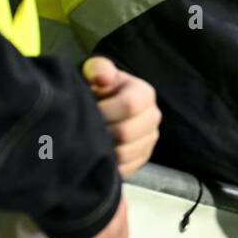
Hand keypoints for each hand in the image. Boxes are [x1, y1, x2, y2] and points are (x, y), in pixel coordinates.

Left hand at [83, 56, 160, 177]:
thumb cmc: (98, 88)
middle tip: (84, 128)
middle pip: (127, 133)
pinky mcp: (142, 158)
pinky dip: (108, 165)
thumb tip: (104, 78)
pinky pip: (125, 169)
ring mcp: (149, 140)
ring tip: (88, 140)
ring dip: (103, 149)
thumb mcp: (96, 71)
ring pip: (125, 154)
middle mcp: (153, 117)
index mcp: (145, 94)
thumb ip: (98, 69)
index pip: (130, 105)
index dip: (106, 109)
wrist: (103, 106)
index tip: (89, 109)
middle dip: (100, 131)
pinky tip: (97, 154)